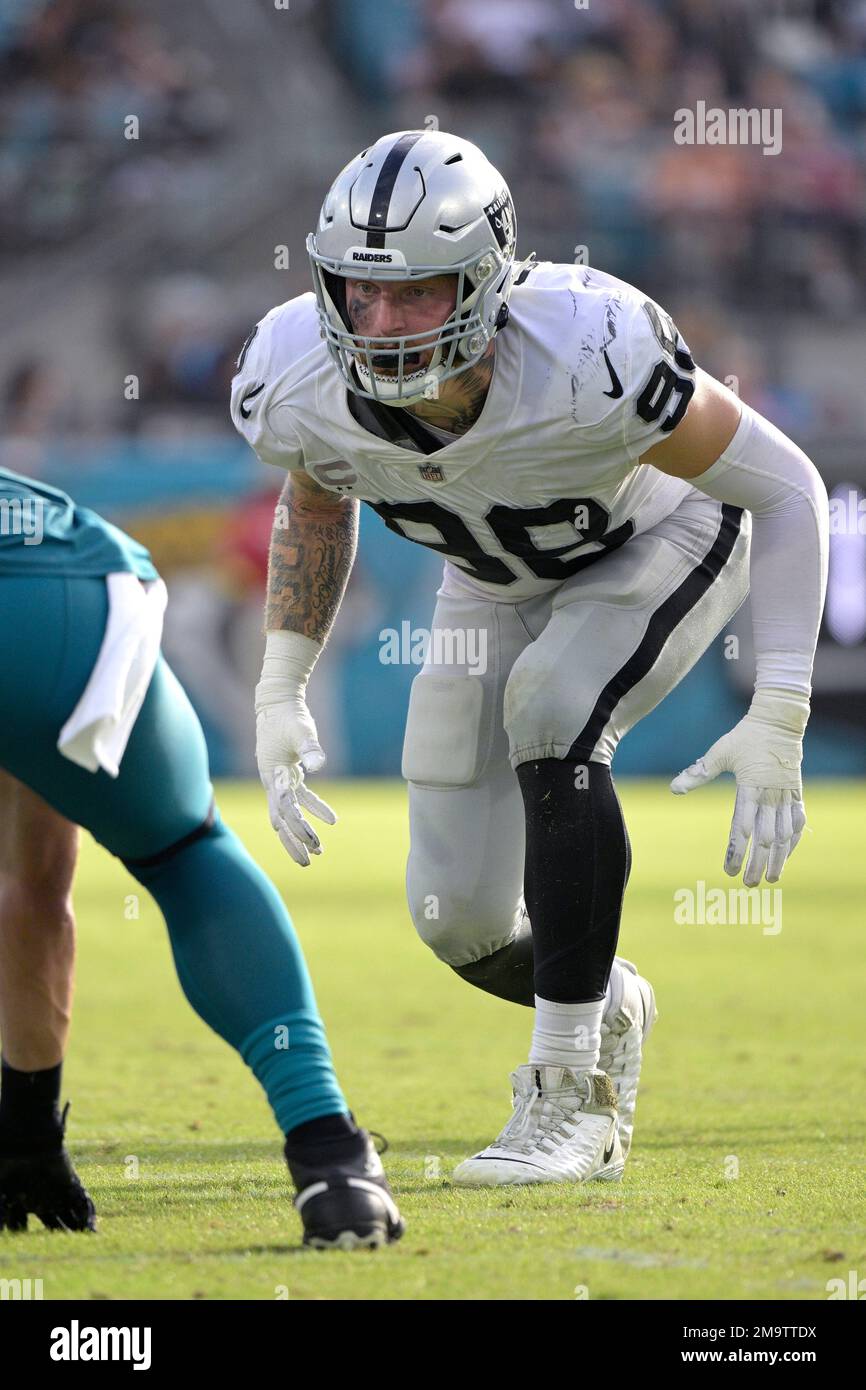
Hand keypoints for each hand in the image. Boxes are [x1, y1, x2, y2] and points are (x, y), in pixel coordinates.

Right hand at [255, 633, 336, 865]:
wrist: (277, 701)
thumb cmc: (289, 715)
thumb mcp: (301, 730)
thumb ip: (310, 748)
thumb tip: (318, 764)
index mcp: (272, 775)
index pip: (285, 809)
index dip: (298, 827)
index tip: (313, 842)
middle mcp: (272, 781)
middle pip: (281, 819)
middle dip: (293, 842)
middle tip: (308, 863)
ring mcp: (279, 779)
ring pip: (289, 813)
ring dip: (302, 831)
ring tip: (319, 851)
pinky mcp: (288, 774)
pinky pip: (300, 797)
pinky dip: (313, 809)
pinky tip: (331, 821)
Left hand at [670, 688, 808, 885]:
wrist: (779, 721)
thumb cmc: (746, 736)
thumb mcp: (719, 753)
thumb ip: (698, 773)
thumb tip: (674, 789)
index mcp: (750, 788)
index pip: (742, 827)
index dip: (736, 851)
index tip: (729, 870)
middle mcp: (771, 795)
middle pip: (765, 838)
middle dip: (757, 863)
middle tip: (749, 884)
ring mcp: (787, 796)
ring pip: (785, 834)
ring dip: (779, 858)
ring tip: (771, 879)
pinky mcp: (796, 793)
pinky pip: (798, 822)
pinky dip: (793, 841)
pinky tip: (786, 855)